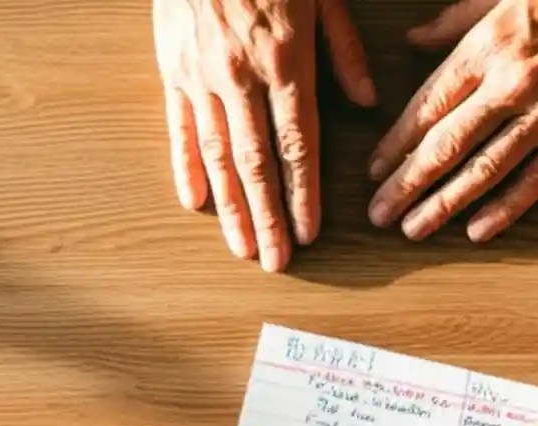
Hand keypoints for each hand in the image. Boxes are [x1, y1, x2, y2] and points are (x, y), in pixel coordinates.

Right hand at [154, 0, 375, 270]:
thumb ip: (344, 49)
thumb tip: (367, 101)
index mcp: (285, 59)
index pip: (298, 144)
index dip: (305, 194)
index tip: (312, 234)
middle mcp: (240, 76)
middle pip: (257, 163)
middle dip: (269, 217)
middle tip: (277, 263)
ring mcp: (200, 74)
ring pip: (217, 154)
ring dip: (230, 207)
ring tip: (242, 248)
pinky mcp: (170, 65)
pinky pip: (178, 126)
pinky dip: (186, 166)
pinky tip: (194, 203)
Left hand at [367, 0, 537, 241]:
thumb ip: (455, 20)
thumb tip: (412, 39)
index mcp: (486, 47)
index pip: (426, 107)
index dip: (395, 143)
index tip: (373, 170)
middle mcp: (508, 85)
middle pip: (444, 146)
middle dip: (405, 185)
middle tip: (377, 214)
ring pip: (482, 170)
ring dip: (442, 204)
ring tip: (413, 229)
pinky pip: (535, 180)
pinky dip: (504, 208)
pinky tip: (477, 230)